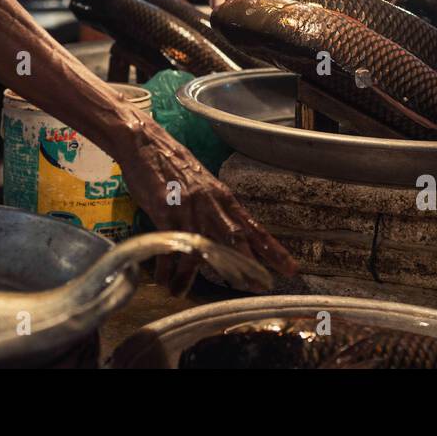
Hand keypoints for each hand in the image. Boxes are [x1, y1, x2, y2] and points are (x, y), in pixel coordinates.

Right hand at [120, 119, 295, 294]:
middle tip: (260, 288)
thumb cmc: (173, 165)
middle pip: (235, 238)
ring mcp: (188, 207)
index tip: (291, 268)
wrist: (146, 143)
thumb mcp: (202, 186)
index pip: (253, 227)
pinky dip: (166, 266)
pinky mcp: (164, 209)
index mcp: (222, 196)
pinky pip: (169, 244)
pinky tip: (162, 279)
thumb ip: (215, 209)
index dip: (272, 249)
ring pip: (200, 247)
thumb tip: (228, 234)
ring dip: (191, 275)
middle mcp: (210, 203)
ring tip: (180, 292)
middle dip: (249, 265)